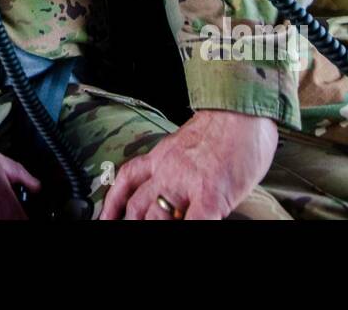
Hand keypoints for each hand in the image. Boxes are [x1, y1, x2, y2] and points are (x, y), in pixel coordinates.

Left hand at [101, 109, 277, 219]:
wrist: (241, 111)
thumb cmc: (222, 128)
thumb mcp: (184, 144)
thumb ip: (173, 165)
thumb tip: (173, 191)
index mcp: (160, 157)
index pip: (127, 182)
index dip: (112, 204)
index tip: (106, 218)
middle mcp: (167, 171)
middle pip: (137, 205)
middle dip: (131, 223)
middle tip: (126, 231)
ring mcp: (187, 184)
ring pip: (157, 216)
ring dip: (154, 228)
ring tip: (152, 235)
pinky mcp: (210, 195)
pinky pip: (194, 222)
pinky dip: (189, 229)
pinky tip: (189, 231)